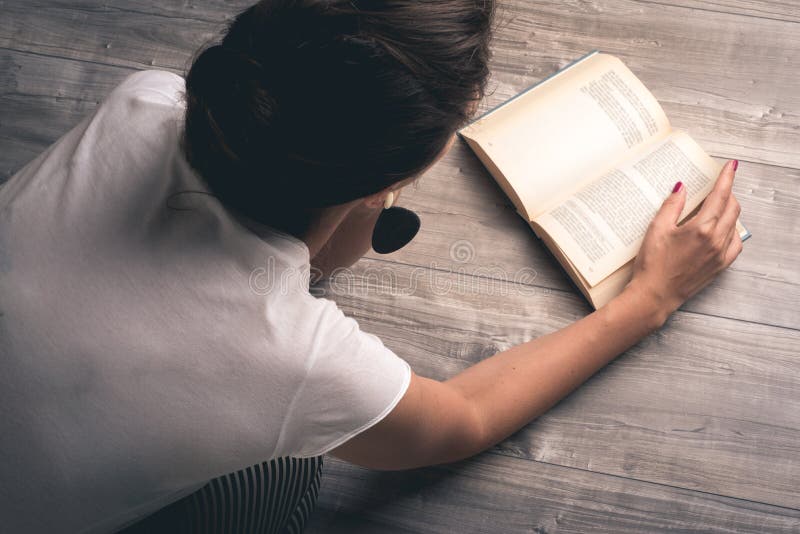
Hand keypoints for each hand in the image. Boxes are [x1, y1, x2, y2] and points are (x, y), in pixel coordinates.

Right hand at [626, 160, 742, 322]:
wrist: (654, 295)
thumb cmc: (652, 264)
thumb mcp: (657, 229)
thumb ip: (672, 206)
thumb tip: (681, 188)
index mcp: (701, 228)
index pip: (720, 196)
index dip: (726, 178)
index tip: (731, 166)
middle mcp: (716, 241)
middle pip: (732, 208)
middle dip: (727, 193)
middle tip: (718, 186)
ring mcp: (720, 255)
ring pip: (735, 225)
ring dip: (729, 211)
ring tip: (717, 207)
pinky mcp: (720, 266)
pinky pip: (735, 244)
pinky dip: (732, 232)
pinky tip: (721, 231)